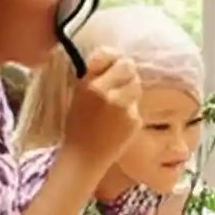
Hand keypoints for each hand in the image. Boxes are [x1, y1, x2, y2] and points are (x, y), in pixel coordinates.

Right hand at [62, 48, 141, 166]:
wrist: (84, 157)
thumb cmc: (77, 125)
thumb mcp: (78, 94)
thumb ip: (94, 75)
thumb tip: (111, 57)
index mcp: (92, 87)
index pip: (117, 59)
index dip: (115, 61)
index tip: (110, 66)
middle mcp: (111, 95)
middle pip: (131, 70)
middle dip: (124, 74)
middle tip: (116, 83)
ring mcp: (126, 109)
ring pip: (136, 86)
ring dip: (129, 89)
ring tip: (116, 101)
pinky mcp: (135, 121)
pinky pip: (136, 105)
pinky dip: (130, 108)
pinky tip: (118, 118)